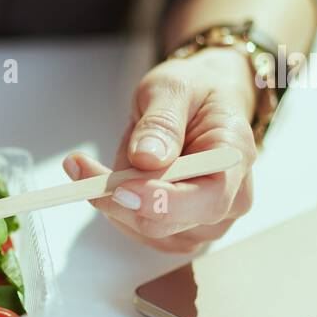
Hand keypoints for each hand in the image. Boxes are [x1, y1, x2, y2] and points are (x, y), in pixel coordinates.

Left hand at [64, 48, 259, 252]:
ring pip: (149, 230)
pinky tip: (106, 181)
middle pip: (170, 222)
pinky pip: (140, 230)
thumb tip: (146, 157)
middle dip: (120, 198)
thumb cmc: (193, 91)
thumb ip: (161, 122)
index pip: (208, 199)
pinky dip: (116, 208)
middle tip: (80, 168)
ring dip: (113, 202)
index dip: (162, 201)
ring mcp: (207, 219)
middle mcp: (230, 198)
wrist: (199, 101)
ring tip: (93, 166)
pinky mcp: (181, 228)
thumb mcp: (172, 87)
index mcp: (236, 157)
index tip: (119, 187)